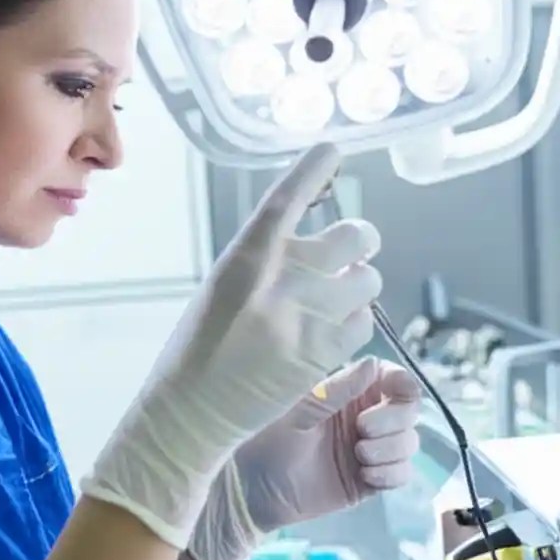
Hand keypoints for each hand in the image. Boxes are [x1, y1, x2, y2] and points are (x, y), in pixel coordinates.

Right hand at [80, 144, 382, 548]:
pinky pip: (365, 325)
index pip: (291, 195)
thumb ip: (265, 261)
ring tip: (336, 305)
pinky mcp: (322, 352)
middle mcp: (282, 276)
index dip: (316, 166)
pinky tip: (332, 336)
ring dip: (359, 289)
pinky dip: (355, 327)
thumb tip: (311, 246)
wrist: (191, 410)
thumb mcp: (222, 287)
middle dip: (361, 243)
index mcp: (248, 253)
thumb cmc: (198, 348)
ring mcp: (306, 314)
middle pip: (356, 236)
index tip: (334, 150)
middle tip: (353, 255)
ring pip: (368, 282)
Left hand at [188, 357, 421, 559]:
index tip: (397, 394)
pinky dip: (391, 474)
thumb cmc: (268, 436)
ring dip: (391, 450)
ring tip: (359, 457)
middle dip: (394, 422)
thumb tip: (373, 364)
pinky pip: (401, 475)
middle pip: (409, 413)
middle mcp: (365, 418)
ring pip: (409, 444)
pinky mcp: (368, 481)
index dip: (404, 386)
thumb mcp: (301, 409)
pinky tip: (365, 476)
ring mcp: (369, 450)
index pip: (396, 381)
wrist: (253, 487)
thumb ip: (339, 389)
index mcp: (350, 393)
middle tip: (362, 431)